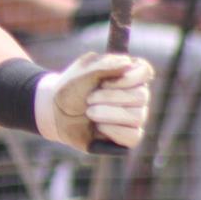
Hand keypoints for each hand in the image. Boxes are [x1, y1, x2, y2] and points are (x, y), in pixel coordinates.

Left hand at [37, 52, 153, 151]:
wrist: (55, 113)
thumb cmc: (70, 89)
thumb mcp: (82, 73)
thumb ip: (104, 66)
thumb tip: (128, 63)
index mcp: (127, 73)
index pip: (145, 72)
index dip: (127, 79)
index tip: (104, 82)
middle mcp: (135, 94)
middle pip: (141, 96)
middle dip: (110, 97)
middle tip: (88, 99)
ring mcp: (134, 116)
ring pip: (138, 116)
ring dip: (108, 114)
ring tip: (89, 112)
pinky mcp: (128, 136)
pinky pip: (134, 136)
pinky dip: (113, 131)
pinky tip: (98, 127)